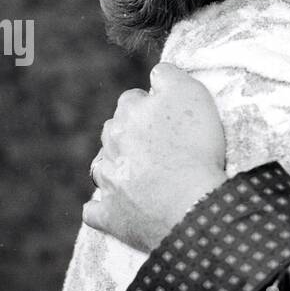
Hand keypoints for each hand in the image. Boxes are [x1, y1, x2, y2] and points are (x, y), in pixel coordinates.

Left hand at [83, 64, 226, 251]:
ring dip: (116, 166)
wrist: (191, 207)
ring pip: (102, 167)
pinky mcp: (110, 216)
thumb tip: (156, 74)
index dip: (155, 105)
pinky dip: (102, 208)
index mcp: (127, 114)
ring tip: (142, 174)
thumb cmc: (194, 149)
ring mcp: (108, 183)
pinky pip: (94, 211)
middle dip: (131, 134)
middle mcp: (111, 145)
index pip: (134, 99)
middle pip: (114, 131)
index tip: (173, 117)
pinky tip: (112, 206)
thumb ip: (169, 75)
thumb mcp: (191, 94)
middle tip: (162, 145)